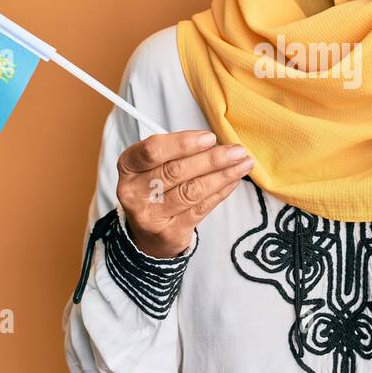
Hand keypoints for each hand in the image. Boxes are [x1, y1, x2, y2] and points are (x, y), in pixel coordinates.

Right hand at [116, 130, 253, 257]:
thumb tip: (215, 143)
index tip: (210, 138)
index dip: (183, 143)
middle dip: (212, 159)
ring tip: (243, 164)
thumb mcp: (154, 165)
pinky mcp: (169, 233)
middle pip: (176, 171)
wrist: (148, 234)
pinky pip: (201, 208)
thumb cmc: (155, 188)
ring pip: (191, 191)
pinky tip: (233, 180)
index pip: (153, 151)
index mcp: (128, 166)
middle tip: (237, 151)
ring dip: (222, 175)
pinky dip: (221, 192)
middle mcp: (134, 192)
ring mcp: (150, 216)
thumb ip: (177, 152)